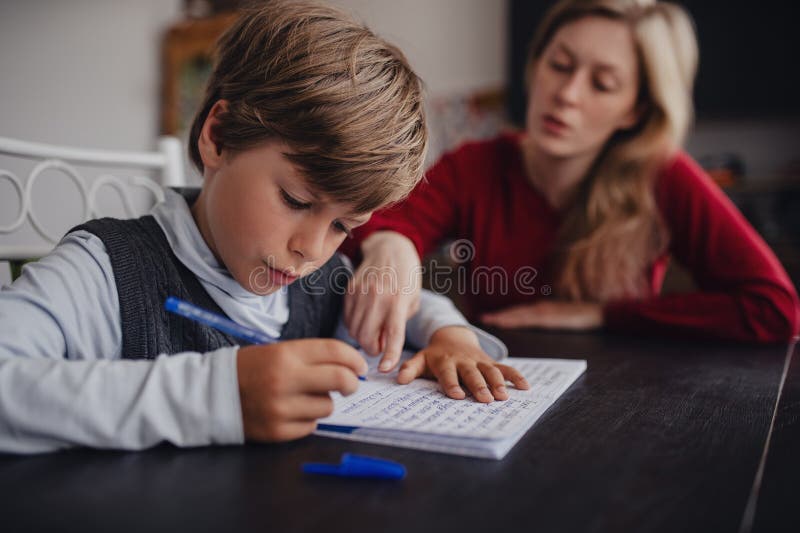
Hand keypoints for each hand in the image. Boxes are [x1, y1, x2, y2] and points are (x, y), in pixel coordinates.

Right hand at [236, 339, 366, 441]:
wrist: (210, 394)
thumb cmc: (252, 369)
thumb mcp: (278, 351)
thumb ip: (313, 357)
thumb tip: (351, 366)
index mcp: (286, 355)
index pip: (335, 352)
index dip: (354, 358)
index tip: (359, 365)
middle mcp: (285, 380)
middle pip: (341, 380)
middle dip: (352, 382)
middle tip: (349, 384)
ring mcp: (281, 408)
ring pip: (328, 406)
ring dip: (323, 402)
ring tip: (304, 397)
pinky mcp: (277, 431)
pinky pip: (311, 426)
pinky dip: (307, 419)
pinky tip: (291, 411)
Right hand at [344, 231, 421, 371]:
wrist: (390, 248)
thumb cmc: (406, 278)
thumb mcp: (412, 300)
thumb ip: (399, 323)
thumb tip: (382, 345)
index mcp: (398, 300)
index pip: (393, 334)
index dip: (390, 355)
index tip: (385, 369)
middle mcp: (377, 297)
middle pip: (367, 338)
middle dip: (373, 349)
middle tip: (381, 345)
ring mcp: (360, 293)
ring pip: (354, 331)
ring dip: (364, 338)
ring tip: (374, 329)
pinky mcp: (349, 290)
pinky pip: (347, 320)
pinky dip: (355, 326)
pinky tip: (365, 318)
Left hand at [397, 326, 529, 402]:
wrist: (452, 337)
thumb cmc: (434, 355)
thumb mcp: (420, 359)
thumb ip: (410, 369)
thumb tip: (398, 379)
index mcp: (445, 362)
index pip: (448, 374)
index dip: (452, 384)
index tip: (456, 395)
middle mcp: (463, 361)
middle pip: (472, 374)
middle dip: (479, 386)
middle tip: (486, 399)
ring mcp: (478, 361)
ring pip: (490, 371)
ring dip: (498, 383)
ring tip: (504, 396)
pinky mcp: (490, 362)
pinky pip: (505, 368)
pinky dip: (515, 376)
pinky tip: (525, 387)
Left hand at [480, 301, 603, 329]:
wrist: (597, 311)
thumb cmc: (582, 315)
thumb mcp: (561, 317)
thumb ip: (548, 319)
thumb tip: (538, 323)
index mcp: (541, 309)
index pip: (518, 313)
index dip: (504, 315)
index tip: (490, 317)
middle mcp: (539, 308)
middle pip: (515, 313)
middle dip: (499, 316)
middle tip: (483, 319)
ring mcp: (544, 311)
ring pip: (518, 315)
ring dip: (503, 317)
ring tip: (490, 320)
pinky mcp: (550, 317)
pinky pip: (528, 319)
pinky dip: (515, 320)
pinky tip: (507, 321)